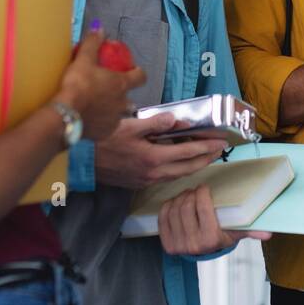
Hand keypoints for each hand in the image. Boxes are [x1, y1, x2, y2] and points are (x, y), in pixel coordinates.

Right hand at [55, 29, 146, 139]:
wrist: (66, 114)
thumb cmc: (77, 85)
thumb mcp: (84, 60)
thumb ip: (92, 43)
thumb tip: (99, 28)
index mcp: (121, 84)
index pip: (141, 76)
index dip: (139, 72)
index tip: (135, 71)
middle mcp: (122, 102)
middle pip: (130, 99)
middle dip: (123, 96)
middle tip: (110, 92)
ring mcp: (115, 119)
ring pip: (120, 114)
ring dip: (114, 110)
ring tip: (101, 108)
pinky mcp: (106, 132)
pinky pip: (108, 127)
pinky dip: (103, 123)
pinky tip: (93, 120)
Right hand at [94, 113, 226, 189]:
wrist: (82, 161)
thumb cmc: (104, 140)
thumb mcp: (130, 126)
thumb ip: (156, 123)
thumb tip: (177, 121)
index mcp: (154, 158)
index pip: (189, 153)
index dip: (207, 147)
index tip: (221, 142)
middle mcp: (154, 173)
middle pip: (189, 168)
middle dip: (206, 159)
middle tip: (218, 151)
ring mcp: (147, 181)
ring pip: (179, 175)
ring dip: (194, 166)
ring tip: (205, 156)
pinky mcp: (140, 183)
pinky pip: (167, 178)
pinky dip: (179, 170)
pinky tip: (180, 163)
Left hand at [157, 185, 270, 254]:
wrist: (204, 254)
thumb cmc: (221, 238)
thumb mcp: (235, 233)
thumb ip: (251, 231)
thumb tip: (268, 234)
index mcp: (211, 239)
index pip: (203, 207)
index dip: (202, 192)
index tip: (204, 188)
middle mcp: (193, 244)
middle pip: (186, 206)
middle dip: (190, 194)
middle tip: (195, 191)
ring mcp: (178, 245)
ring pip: (174, 210)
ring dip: (179, 198)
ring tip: (186, 195)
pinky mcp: (167, 244)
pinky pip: (163, 218)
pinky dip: (168, 206)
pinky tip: (175, 202)